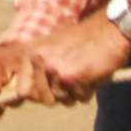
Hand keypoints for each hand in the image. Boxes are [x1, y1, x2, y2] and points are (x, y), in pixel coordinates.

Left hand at [7, 12, 130, 108]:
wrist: (108, 30)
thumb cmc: (81, 40)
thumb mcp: (50, 47)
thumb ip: (37, 68)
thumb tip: (24, 94)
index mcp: (31, 53)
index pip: (22, 91)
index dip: (35, 95)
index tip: (48, 92)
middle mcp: (40, 61)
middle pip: (41, 98)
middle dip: (56, 96)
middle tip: (69, 82)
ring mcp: (55, 70)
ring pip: (62, 100)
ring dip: (73, 94)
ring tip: (82, 75)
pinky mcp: (73, 78)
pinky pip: (79, 98)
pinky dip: (87, 92)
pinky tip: (92, 76)